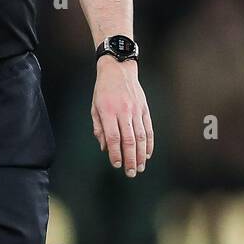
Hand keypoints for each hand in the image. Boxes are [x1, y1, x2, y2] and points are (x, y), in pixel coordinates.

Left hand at [91, 58, 153, 177]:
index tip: (116, 165)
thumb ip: (99, 128)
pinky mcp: (145, 109)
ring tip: (140, 167)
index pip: (113, 137)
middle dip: (130, 159)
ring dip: (141, 155)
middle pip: (129, 140)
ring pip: (141, 137)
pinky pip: (148, 129)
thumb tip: (104, 148)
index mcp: (108, 111)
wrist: (118, 70)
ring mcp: (136, 110)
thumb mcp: (94, 108)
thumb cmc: (103, 90)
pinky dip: (149, 143)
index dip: (115, 153)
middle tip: (130, 173)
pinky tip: (147, 154)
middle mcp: (124, 111)